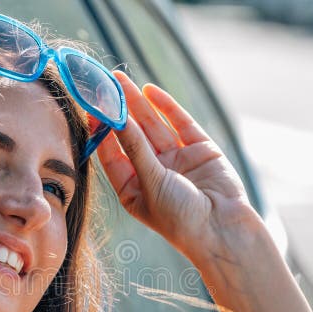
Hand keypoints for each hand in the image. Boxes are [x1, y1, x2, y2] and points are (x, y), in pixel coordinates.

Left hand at [97, 71, 258, 263]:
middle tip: (103, 85)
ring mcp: (177, 160)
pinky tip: (149, 91)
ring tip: (120, 81)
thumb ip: (135, 148)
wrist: (223, 230)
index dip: (101, 132)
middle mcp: (153, 173)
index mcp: (134, 190)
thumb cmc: (180, 218)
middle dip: (118, 111)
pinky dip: (165, 107)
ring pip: (153, 126)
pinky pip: (180, 123)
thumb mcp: (151, 182)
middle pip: (131, 136)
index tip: (90, 109)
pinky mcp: (200, 150)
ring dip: (137, 104)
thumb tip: (117, 118)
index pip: (112, 155)